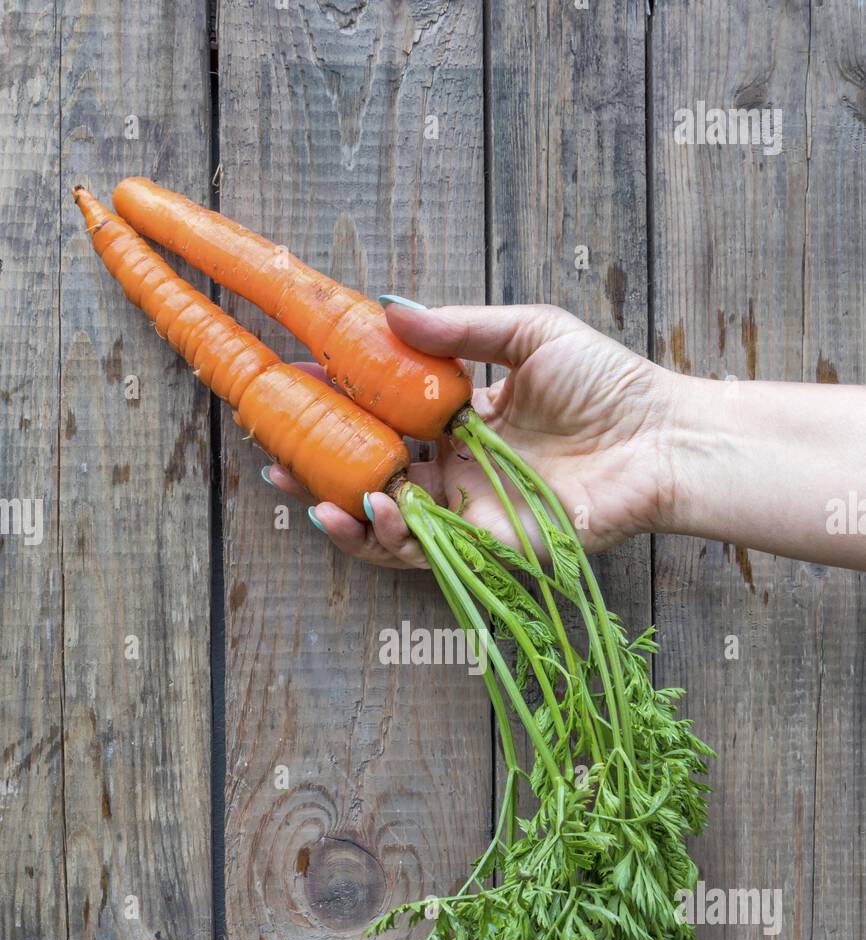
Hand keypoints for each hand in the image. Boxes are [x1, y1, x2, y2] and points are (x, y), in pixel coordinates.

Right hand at [263, 302, 676, 567]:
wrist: (660, 437)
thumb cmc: (607, 384)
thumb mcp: (528, 334)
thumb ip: (460, 330)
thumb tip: (388, 308)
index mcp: (462, 422)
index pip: (384, 416)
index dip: (339, 404)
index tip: (295, 382)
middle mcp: (457, 472)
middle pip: (372, 474)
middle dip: (319, 467)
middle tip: (274, 453)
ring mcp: (469, 513)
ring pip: (386, 523)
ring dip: (341, 509)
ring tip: (305, 490)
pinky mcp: (486, 547)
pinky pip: (422, 551)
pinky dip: (385, 535)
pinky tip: (366, 505)